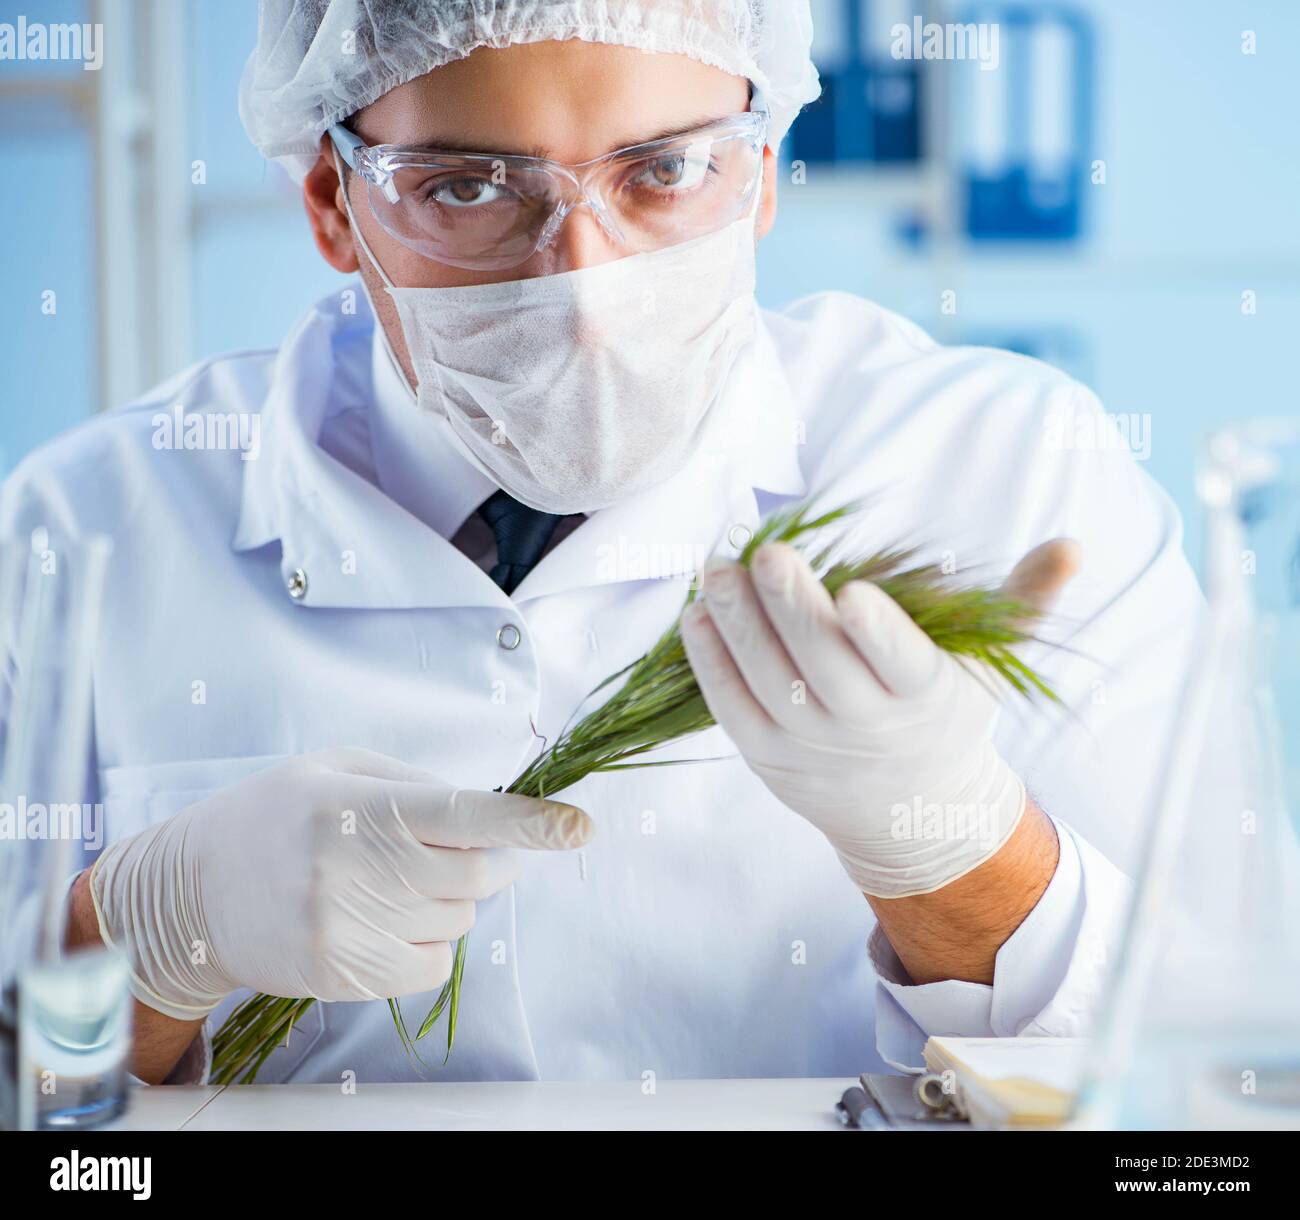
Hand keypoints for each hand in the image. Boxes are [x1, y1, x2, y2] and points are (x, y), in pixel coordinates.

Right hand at [90, 748, 591, 1017]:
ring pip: (459, 922)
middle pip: (477, 877)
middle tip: (458, 848)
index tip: (579, 827)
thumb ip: (417, 786)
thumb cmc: (277, 815)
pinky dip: (430, 942)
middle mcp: (353, 869)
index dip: (527, 822)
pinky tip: (386, 919)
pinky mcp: (344, 976)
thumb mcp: (338, 769)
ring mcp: (347, 929)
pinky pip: (432, 965)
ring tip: (393, 881)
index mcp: (357, 805)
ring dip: (450, 902)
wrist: (195, 891)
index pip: (461, 813)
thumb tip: (492, 819)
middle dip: (489, 862)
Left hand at [681, 541, 1078, 897]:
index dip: (879, 633)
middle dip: (792, 609)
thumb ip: (1020, 604)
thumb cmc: (944, 715)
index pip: (902, 664)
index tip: (854, 591)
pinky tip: (696, 613)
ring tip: (716, 569)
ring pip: (766, 681)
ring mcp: (807, 746)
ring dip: (738, 624)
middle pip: (822, 665)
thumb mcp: (987, 668)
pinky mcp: (764, 756)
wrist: (905, 812)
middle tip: (766, 553)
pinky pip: (730, 708)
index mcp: (925, 697)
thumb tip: (1071, 545)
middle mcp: (864, 726)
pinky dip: (709, 663)